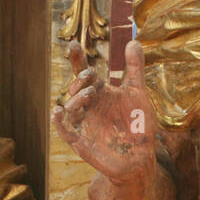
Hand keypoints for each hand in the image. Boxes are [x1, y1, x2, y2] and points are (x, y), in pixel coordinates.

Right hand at [52, 40, 157, 182]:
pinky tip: (58, 111)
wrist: (141, 158)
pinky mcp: (81, 141)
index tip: (73, 44)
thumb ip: (135, 68)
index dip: (77, 59)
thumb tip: (133, 40)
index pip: (84, 72)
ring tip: (89, 94)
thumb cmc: (139, 127)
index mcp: (101, 93)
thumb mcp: (138, 94)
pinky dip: (59, 121)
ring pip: (71, 107)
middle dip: (79, 81)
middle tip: (89, 76)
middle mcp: (89, 106)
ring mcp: (84, 123)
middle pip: (76, 88)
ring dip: (77, 98)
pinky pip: (65, 130)